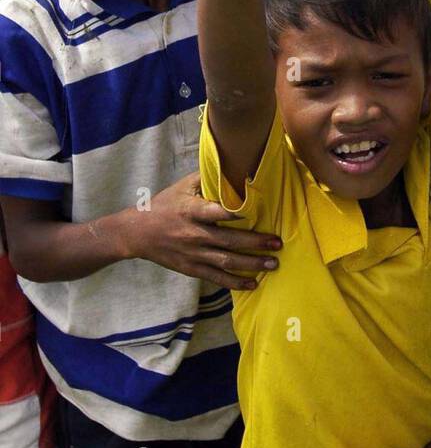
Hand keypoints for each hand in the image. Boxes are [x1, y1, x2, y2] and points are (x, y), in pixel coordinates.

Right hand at [121, 171, 280, 290]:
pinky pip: (216, 277)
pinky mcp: (191, 268)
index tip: (257, 211)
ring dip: (251, 264)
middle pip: (228, 240)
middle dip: (255, 243)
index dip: (236, 212)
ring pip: (226, 262)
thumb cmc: (163, 205)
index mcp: (192, 211)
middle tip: (278, 243)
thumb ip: (207, 178)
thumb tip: (234, 164)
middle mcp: (194, 234)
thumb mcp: (182, 187)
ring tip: (273, 264)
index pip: (216, 212)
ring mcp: (193, 254)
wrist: (137, 233)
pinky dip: (235, 283)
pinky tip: (253, 283)